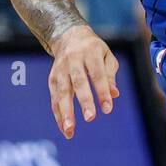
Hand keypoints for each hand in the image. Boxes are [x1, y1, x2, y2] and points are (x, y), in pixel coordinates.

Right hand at [48, 24, 119, 138]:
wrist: (68, 36)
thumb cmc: (94, 50)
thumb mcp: (107, 56)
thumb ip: (110, 75)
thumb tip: (114, 95)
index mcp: (90, 52)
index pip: (97, 74)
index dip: (102, 91)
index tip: (108, 108)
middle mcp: (73, 60)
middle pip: (78, 82)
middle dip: (84, 101)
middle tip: (91, 118)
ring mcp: (60, 69)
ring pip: (62, 91)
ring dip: (65, 112)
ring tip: (70, 130)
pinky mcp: (52, 78)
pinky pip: (54, 97)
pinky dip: (58, 114)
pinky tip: (64, 128)